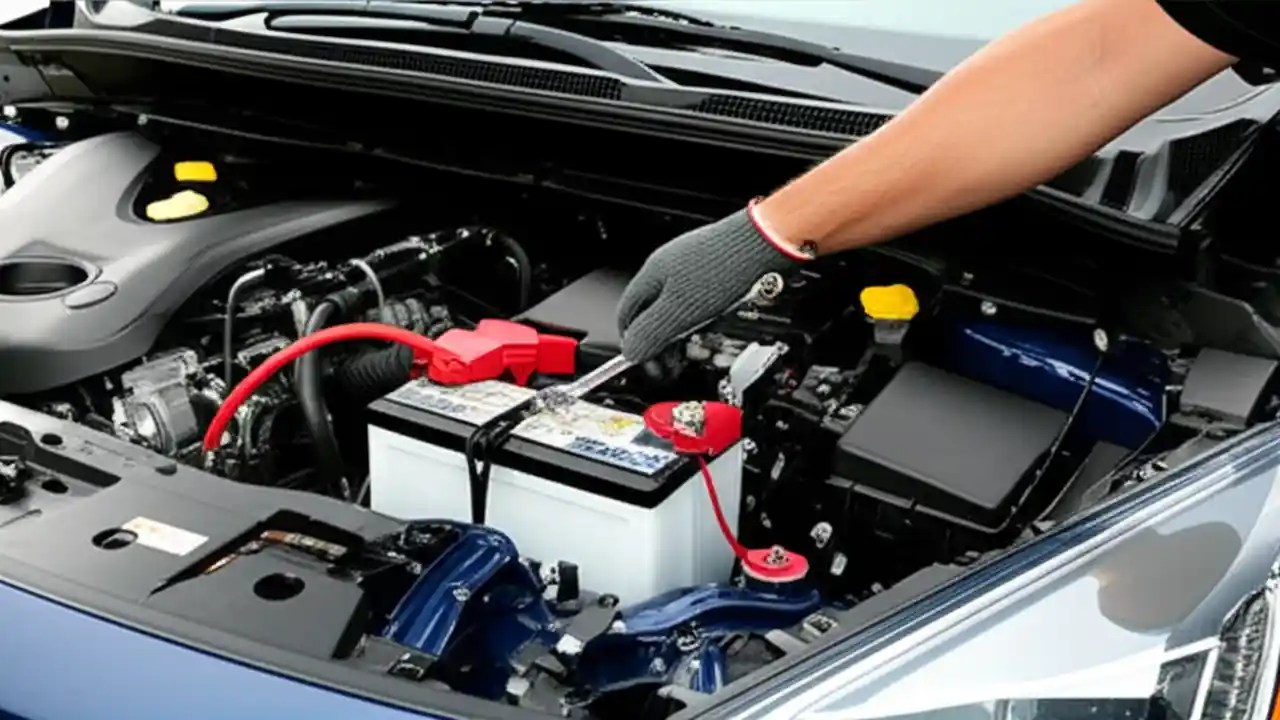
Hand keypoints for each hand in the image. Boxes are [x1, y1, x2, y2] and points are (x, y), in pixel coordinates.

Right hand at [616, 206, 806, 361]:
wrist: (768, 241)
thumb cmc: (726, 268)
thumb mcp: (680, 311)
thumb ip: (651, 333)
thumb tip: (630, 352)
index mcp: (652, 272)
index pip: (627, 314)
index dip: (632, 342)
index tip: (646, 363)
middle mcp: (669, 266)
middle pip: (652, 313)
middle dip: (660, 342)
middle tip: (672, 364)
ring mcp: (693, 267)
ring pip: (677, 308)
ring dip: (681, 333)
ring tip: (693, 349)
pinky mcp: (717, 269)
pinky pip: (700, 302)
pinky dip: (701, 321)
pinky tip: (713, 328)